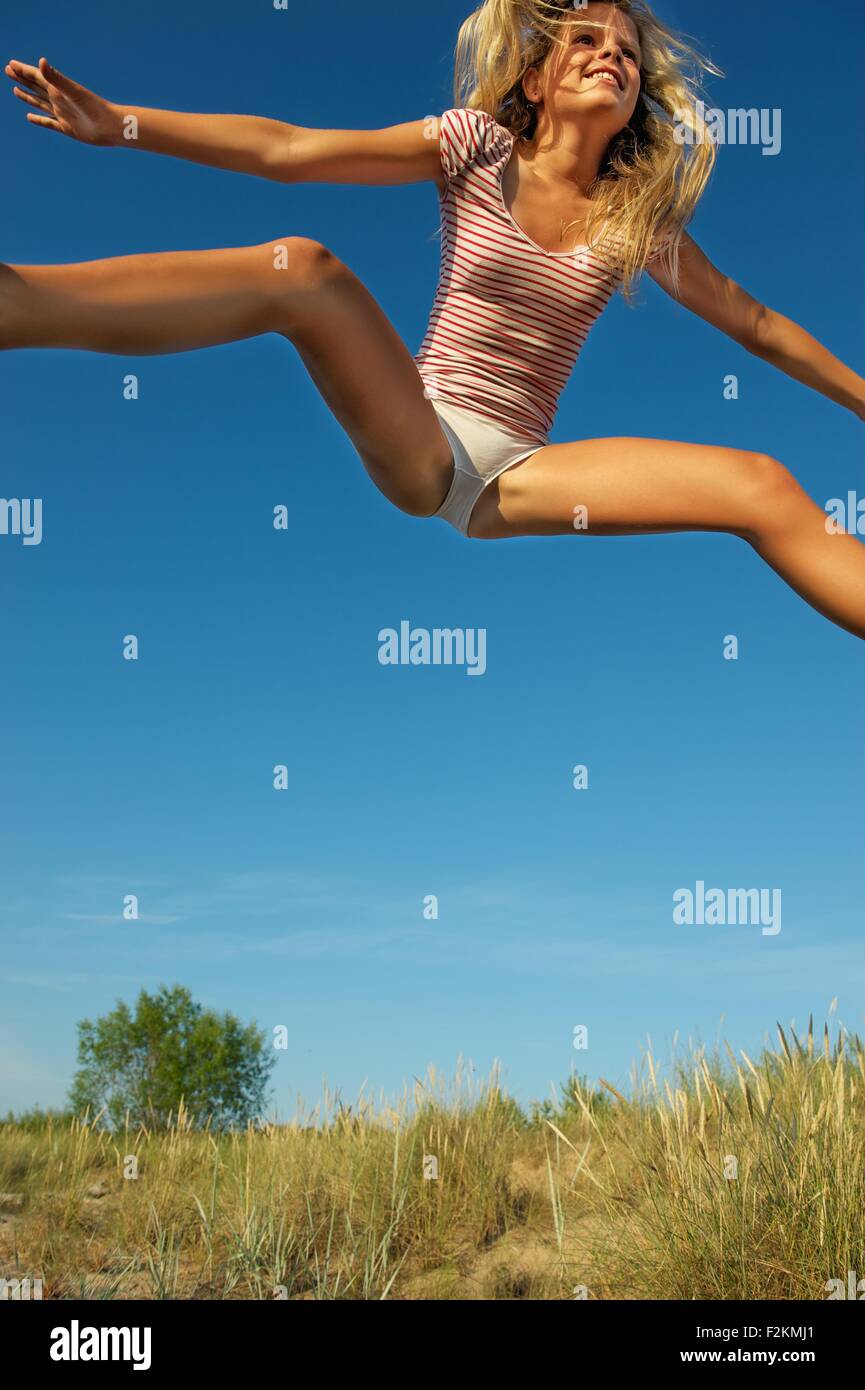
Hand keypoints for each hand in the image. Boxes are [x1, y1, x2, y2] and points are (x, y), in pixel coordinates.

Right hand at [5, 57, 119, 144]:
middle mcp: (59, 100)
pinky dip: (38, 120)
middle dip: (22, 79)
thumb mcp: (73, 92)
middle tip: (8, 70)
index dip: (23, 70)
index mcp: (59, 89)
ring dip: (27, 96)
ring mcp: (62, 114)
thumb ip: (57, 78)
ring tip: (15, 90)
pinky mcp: (66, 128)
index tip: (10, 63)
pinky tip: (29, 117)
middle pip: (36, 87)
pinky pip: (48, 123)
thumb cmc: (95, 108)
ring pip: (39, 103)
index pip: (37, 76)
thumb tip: (41, 62)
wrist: (112, 127)